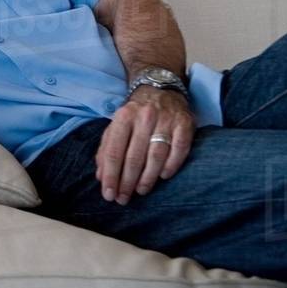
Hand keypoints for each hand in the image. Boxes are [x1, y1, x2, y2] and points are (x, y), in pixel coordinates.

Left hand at [95, 86, 193, 204]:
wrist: (161, 89)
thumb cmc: (135, 114)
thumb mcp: (116, 126)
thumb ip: (106, 150)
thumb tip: (101, 177)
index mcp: (123, 117)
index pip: (114, 151)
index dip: (111, 175)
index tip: (108, 194)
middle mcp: (144, 117)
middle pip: (134, 156)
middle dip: (127, 182)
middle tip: (123, 198)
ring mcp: (166, 120)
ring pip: (156, 155)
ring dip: (148, 178)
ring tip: (141, 191)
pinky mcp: (185, 124)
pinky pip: (179, 149)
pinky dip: (171, 165)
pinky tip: (163, 177)